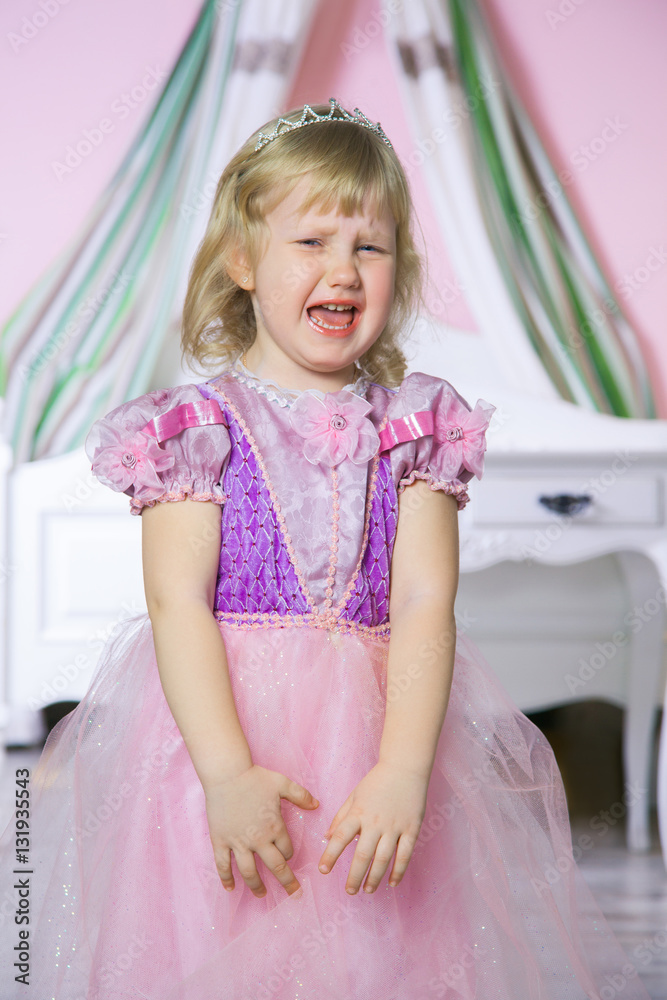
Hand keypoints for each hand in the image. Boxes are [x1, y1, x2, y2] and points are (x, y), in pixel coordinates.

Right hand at [204, 764, 318, 897]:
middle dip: (286, 882)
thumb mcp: (282, 783)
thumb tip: (317, 805)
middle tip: (293, 893)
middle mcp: (258, 839)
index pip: (286, 849)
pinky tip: (230, 888)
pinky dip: (226, 878)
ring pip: (249, 872)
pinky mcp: (220, 841)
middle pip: (275, 866)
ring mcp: (238, 842)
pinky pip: (223, 865)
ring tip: (261, 894)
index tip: (287, 855)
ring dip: (256, 886)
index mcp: (275, 826)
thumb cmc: (255, 777)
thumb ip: (300, 795)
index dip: (289, 854)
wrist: (227, 774)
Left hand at [318, 761, 427, 894]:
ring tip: (368, 890)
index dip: (330, 855)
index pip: (340, 838)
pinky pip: (405, 854)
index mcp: (358, 813)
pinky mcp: (411, 828)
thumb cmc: (377, 781)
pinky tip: (392, 882)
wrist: (405, 767)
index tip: (323, 870)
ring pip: (383, 858)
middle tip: (350, 891)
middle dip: (354, 876)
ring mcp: (394, 826)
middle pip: (362, 854)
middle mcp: (375, 822)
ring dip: (374, 877)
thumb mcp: (355, 795)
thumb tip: (327, 837)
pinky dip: (399, 871)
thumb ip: (340, 816)